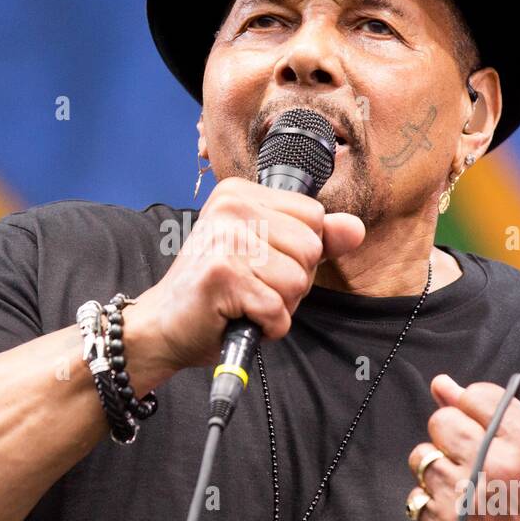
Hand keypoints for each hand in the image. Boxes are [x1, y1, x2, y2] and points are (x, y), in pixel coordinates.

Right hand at [128, 177, 364, 372]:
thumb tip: (355, 229)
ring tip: (244, 303)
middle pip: (311, 248)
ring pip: (297, 281)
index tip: (263, 264)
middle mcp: (232, 207)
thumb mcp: (268, 257)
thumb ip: (314, 239)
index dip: (301, 253)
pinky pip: (277, 310)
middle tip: (253, 288)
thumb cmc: (217, 292)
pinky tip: (239, 318)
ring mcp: (225, 239)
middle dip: (293, 283)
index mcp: (241, 194)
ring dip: (279, 307)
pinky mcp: (222, 275)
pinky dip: (266, 327)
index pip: (314, 217)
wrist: (164, 325)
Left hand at [406, 374, 519, 520]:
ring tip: (463, 488)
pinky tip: (457, 513)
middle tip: (469, 458)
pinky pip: (417, 494)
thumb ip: (494, 413)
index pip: (476, 397)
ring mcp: (467, 500)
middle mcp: (497, 470)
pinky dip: (432, 502)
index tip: (478, 424)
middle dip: (450, 435)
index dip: (471, 408)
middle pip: (442, 422)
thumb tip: (442, 384)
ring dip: (437, 469)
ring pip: (422, 456)